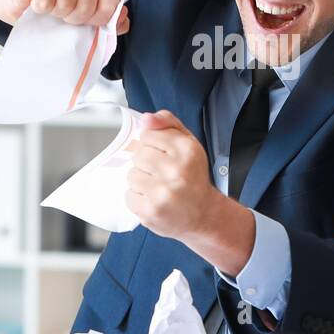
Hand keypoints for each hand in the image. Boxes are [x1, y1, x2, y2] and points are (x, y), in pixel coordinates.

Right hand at [0, 0, 129, 32]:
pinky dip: (39, 8)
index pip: (108, 10)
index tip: (82, 19)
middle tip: (61, 11)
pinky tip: (37, 0)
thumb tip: (124, 21)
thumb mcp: (85, 17)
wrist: (18, 0)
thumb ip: (109, 19)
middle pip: (86, 10)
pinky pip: (46, 2)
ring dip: (54, 12)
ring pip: (65, 6)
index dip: (93, 22)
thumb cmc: (54, 7)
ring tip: (50, 4)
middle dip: (71, 18)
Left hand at [126, 110, 215, 240]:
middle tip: (164, 175)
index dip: (154, 145)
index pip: (148, 134)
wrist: (204, 215)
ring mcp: (162, 192)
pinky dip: (139, 199)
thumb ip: (169, 124)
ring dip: (142, 182)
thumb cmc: (193, 178)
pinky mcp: (151, 210)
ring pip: (131, 175)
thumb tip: (146, 119)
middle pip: (138, 155)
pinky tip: (155, 200)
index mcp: (186, 149)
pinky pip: (129, 196)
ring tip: (159, 188)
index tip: (166, 155)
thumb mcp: (189, 144)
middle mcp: (176, 170)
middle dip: (147, 164)